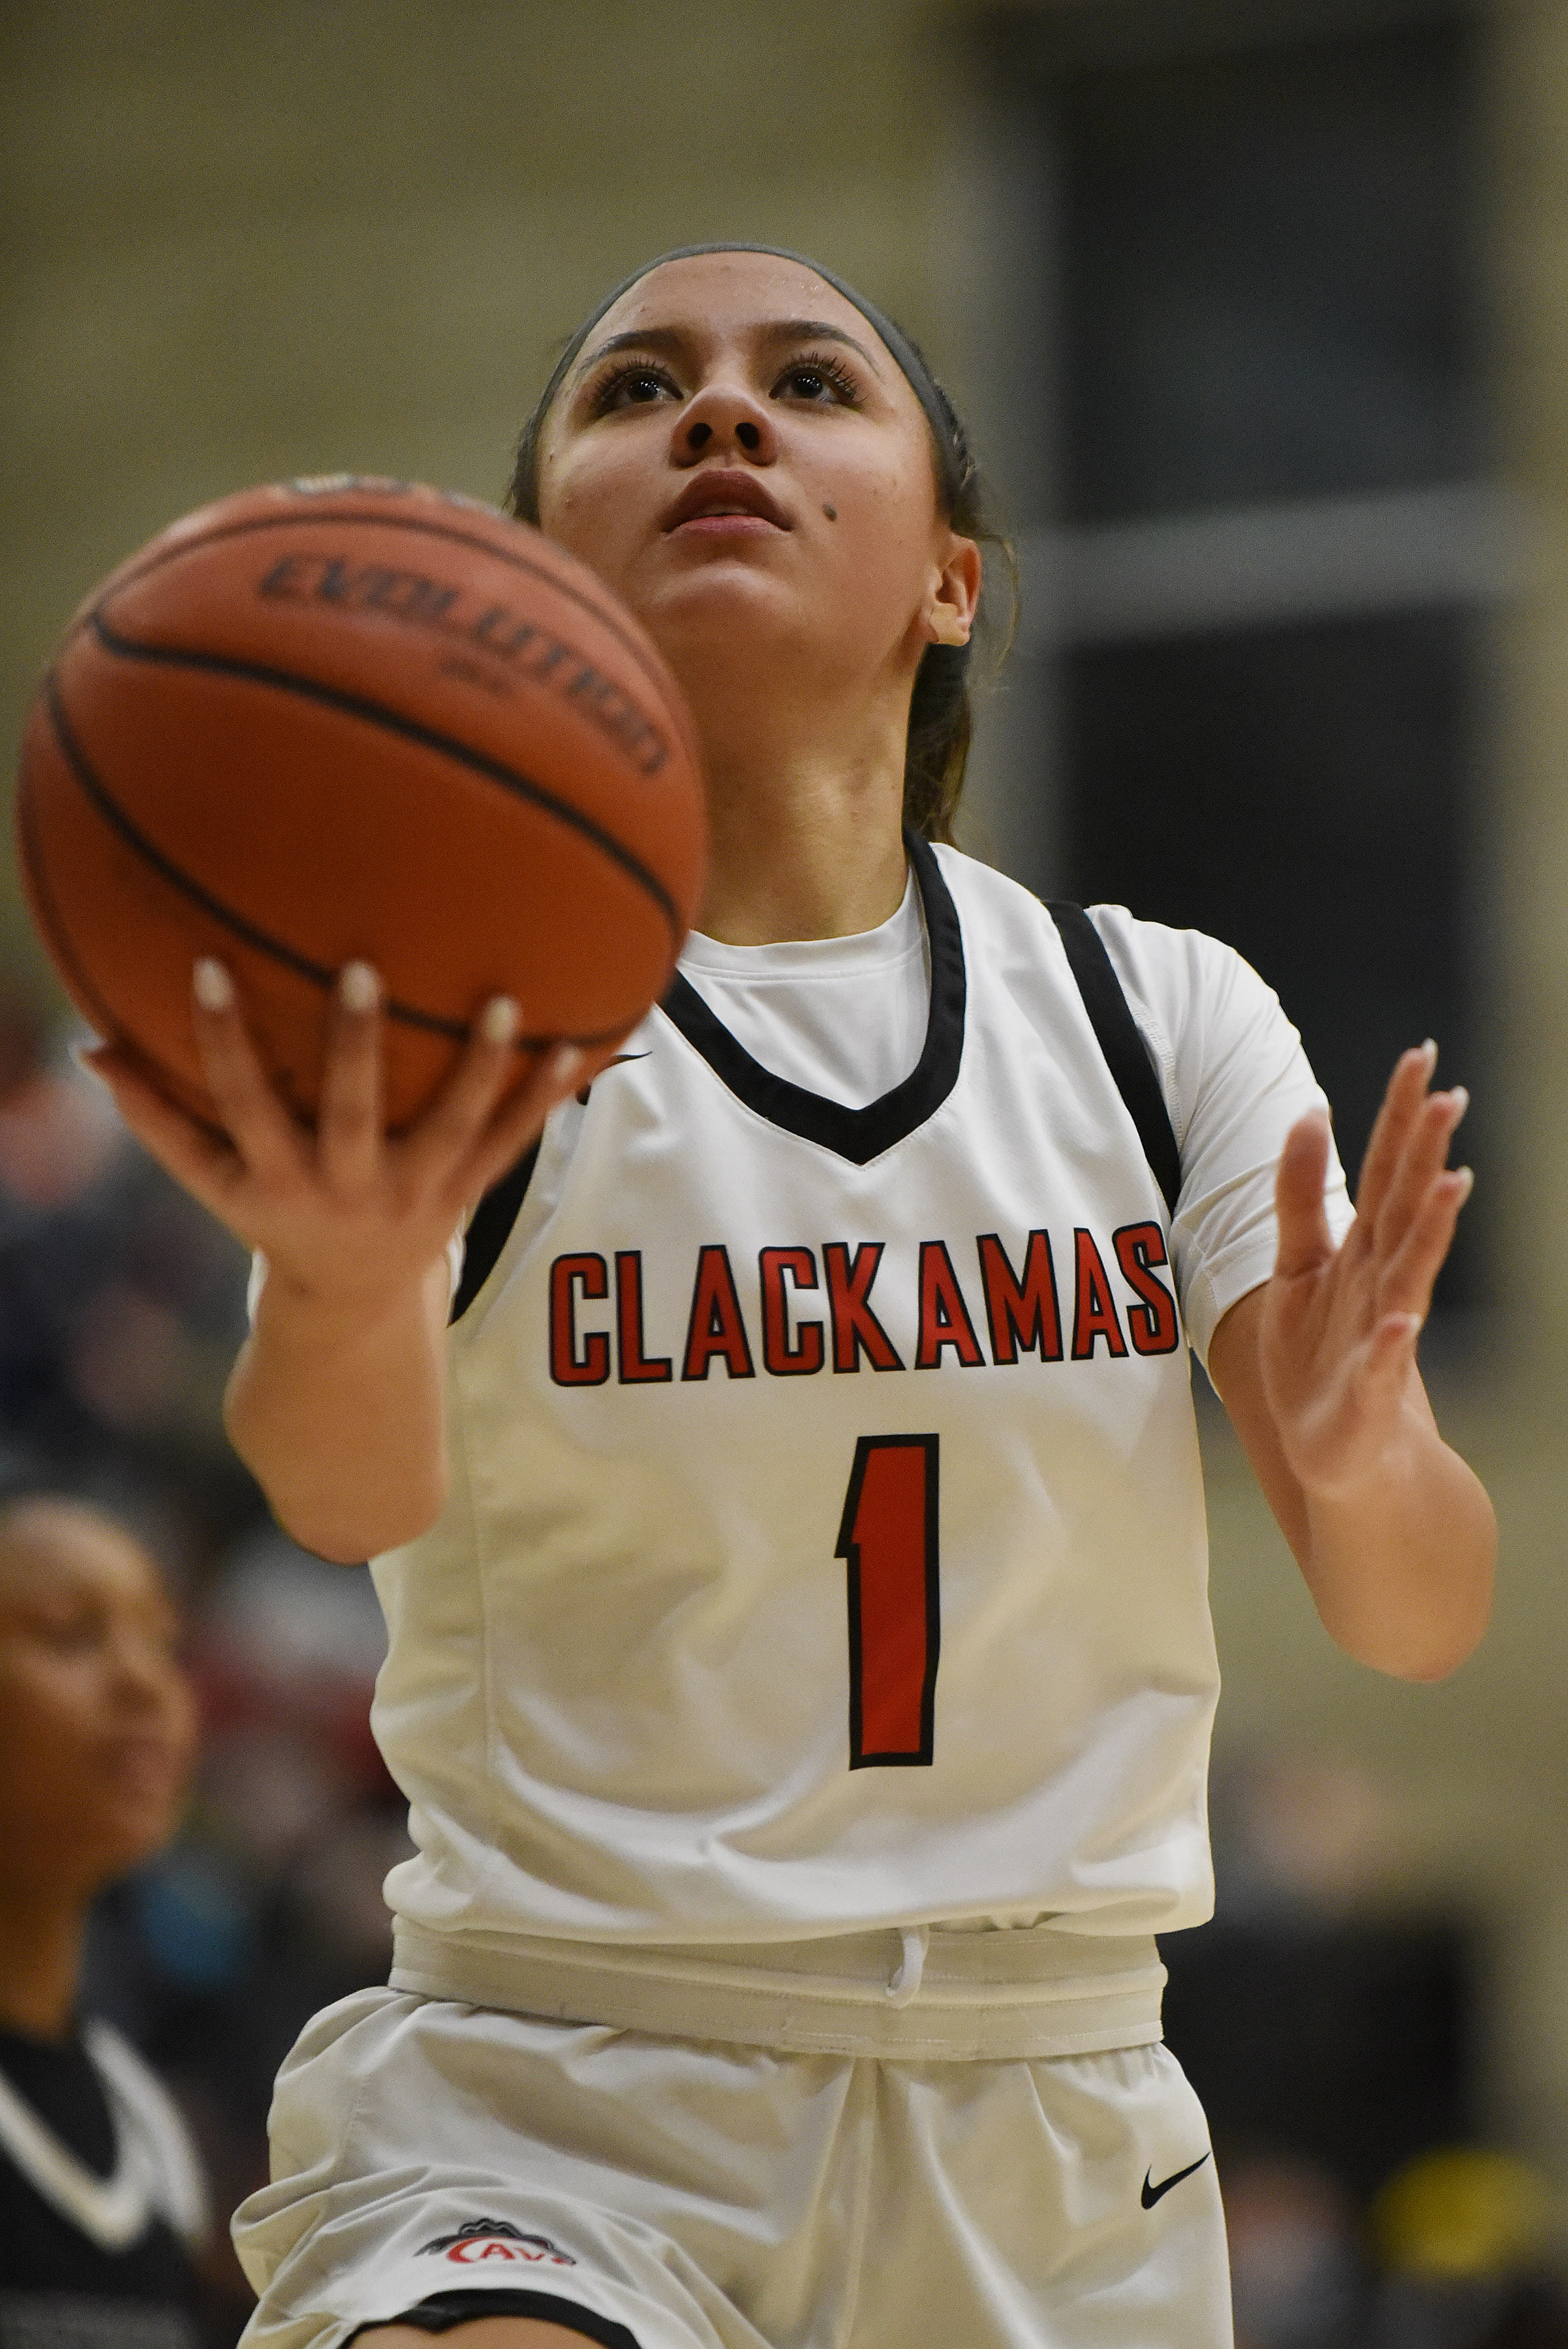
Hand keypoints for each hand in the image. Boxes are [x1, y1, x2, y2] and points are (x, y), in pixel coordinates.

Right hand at [80, 959, 606, 1310]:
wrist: (347, 1301)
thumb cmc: (270, 1215)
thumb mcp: (210, 1181)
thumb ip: (156, 1117)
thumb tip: (89, 1048)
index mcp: (279, 1179)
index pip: (240, 1102)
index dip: (222, 1042)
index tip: (209, 968)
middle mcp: (348, 1187)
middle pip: (350, 1113)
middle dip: (355, 1046)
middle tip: (361, 968)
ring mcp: (414, 1193)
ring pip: (452, 1128)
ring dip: (479, 1068)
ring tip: (504, 1004)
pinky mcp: (463, 1195)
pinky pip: (509, 1143)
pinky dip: (541, 1097)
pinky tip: (578, 1043)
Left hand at [1259, 1043, 1471, 1502]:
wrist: (1338, 1454)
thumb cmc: (1319, 1356)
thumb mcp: (1297, 1264)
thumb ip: (1301, 1193)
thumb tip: (1310, 1111)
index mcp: (1363, 1250)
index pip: (1385, 1170)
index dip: (1400, 1115)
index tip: (1421, 1056)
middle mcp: (1382, 1284)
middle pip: (1404, 1208)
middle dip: (1425, 1153)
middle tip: (1451, 1095)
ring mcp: (1381, 1337)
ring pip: (1408, 1274)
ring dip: (1430, 1230)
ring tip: (1450, 1183)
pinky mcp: (1369, 1393)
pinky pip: (1382, 1366)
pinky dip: (1392, 1344)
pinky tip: (1404, 1320)